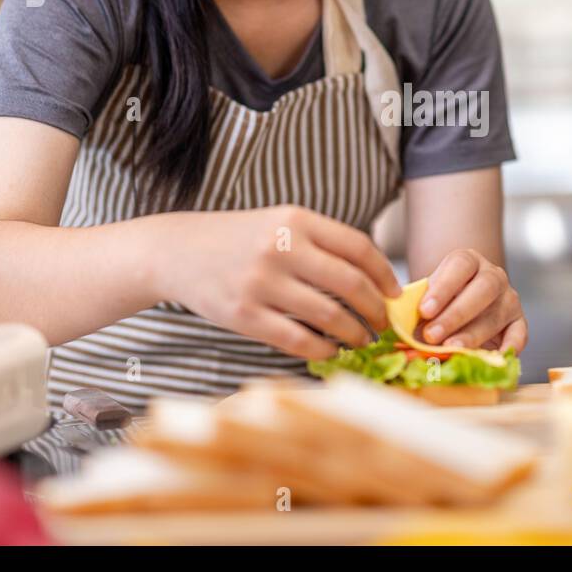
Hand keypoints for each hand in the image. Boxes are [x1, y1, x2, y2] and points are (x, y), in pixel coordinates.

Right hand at [161, 206, 400, 359]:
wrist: (177, 251)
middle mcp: (280, 248)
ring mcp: (261, 283)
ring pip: (329, 316)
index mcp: (295, 220)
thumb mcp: (279, 223)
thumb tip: (373, 278)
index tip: (394, 293)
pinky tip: (331, 350)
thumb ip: (321, 242)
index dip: (384, 274)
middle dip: (375, 309)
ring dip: (355, 334)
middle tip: (382, 323)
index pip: (358, 247)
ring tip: (362, 339)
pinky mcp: (244, 316)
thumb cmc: (239, 239)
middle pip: (351, 284)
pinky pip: (298, 340)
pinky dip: (324, 350)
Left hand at [413, 249, 527, 351]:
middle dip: (456, 314)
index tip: (424, 310)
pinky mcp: (519, 322)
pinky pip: (520, 334)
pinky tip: (493, 357)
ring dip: (472, 333)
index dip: (443, 287)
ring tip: (450, 348)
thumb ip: (414, 309)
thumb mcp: (427, 298)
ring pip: (497, 313)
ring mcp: (509, 299)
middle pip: (483, 288)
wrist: (464, 306)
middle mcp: (494, 276)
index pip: (460, 265)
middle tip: (432, 335)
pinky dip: (510, 346)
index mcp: (469, 261)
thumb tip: (397, 330)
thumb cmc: (441, 302)